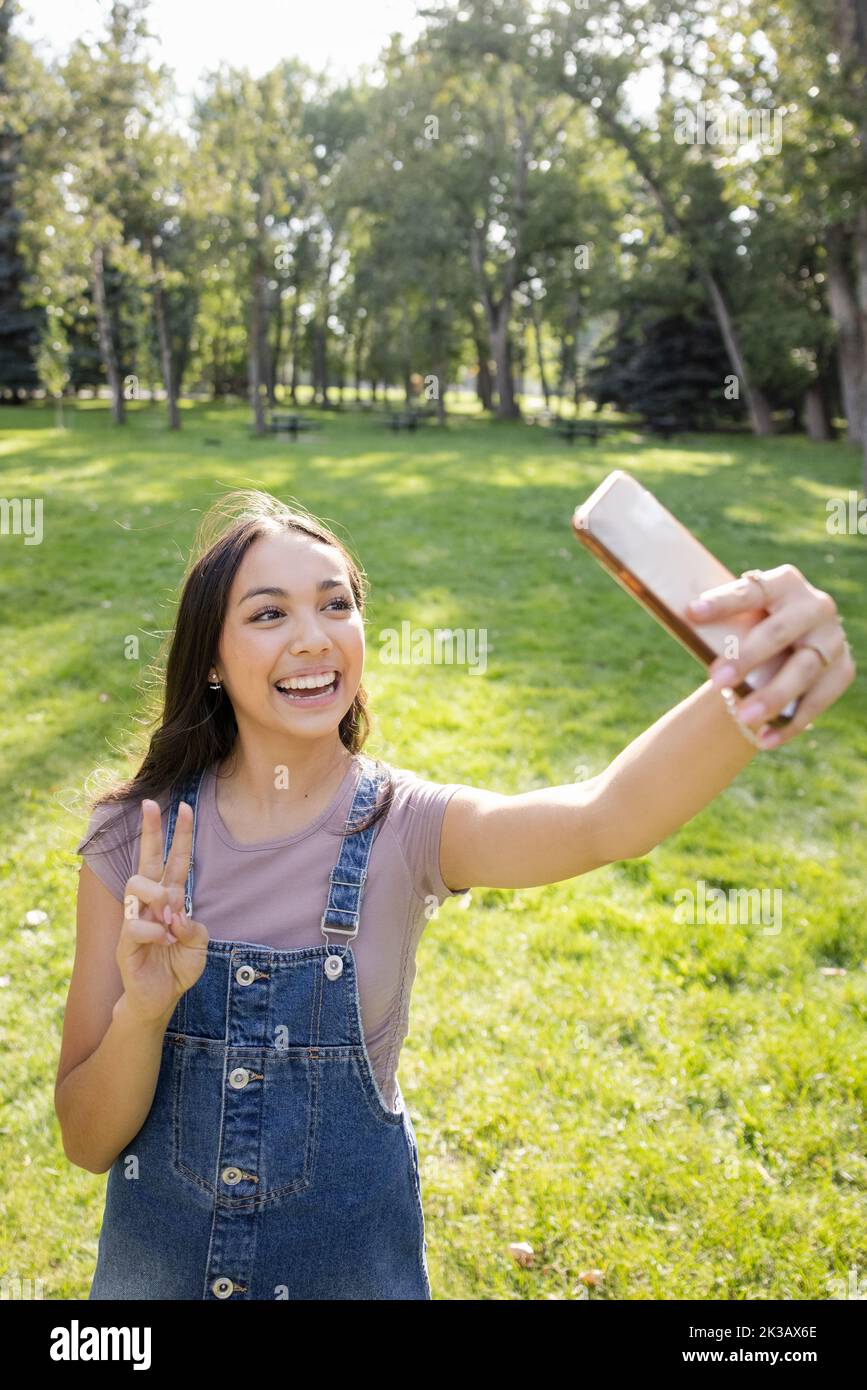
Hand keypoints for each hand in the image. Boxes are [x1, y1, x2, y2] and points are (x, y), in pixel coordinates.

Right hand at [116, 798, 209, 1023]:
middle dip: (150, 830)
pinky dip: (156, 932)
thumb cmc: (178, 966)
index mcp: (170, 899)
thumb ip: (194, 926)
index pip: (175, 860)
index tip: (185, 808)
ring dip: (158, 894)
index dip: (180, 836)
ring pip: (137, 884)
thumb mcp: (199, 944)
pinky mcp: (126, 940)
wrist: (160, 998)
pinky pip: (136, 924)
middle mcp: (150, 903)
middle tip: (150, 804)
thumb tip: (177, 914)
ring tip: (170, 915)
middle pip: (147, 859)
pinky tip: (165, 941)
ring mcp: (135, 919)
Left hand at [686, 564, 854, 747]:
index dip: (723, 602)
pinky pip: (816, 700)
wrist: (793, 644)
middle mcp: (815, 606)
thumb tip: (683, 622)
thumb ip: (720, 621)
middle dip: (747, 657)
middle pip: (779, 632)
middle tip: (716, 680)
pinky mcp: (841, 670)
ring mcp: (832, 639)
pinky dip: (790, 724)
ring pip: (804, 670)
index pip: (752, 591)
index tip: (691, 613)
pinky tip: (764, 739)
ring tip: (744, 718)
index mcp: (785, 583)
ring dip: (773, 696)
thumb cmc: (754, 626)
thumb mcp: (742, 616)